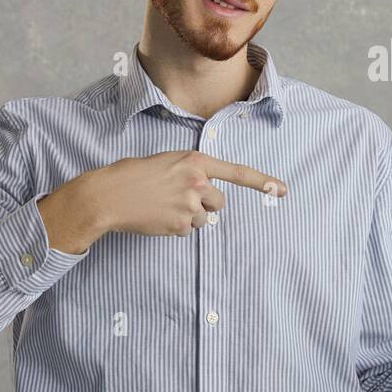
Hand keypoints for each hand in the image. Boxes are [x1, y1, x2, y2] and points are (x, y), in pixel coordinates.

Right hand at [38, 150, 287, 252]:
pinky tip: (158, 217)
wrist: (108, 195)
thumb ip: (192, 173)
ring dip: (190, 216)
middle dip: (204, 203)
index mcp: (196, 161)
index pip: (237, 173)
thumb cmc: (135, 175)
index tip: (283, 190)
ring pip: (204, 218)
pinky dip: (176, 227)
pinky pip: (189, 230)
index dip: (263, 182)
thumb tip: (208, 194)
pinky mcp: (180, 225)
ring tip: (163, 206)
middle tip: (177, 198)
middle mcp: (198, 182)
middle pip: (219, 203)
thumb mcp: (168, 162)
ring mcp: (190, 205)